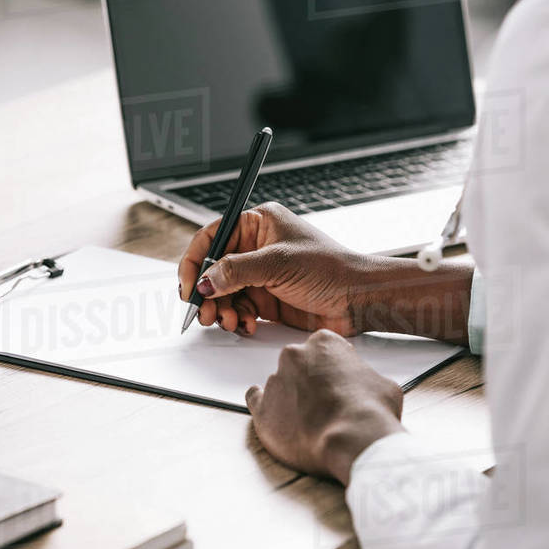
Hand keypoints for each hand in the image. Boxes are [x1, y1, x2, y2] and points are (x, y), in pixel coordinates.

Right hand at [177, 202, 374, 334]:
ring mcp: (260, 275)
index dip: (195, 260)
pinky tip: (247, 325)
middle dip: (206, 292)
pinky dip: (238, 319)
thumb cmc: (331, 268)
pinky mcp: (266, 299)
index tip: (188, 284)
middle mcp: (255, 247)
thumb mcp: (278, 263)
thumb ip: (237, 270)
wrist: (360, 299)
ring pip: (223, 293)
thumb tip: (205, 280)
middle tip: (205, 312)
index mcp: (258, 223)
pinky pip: (239, 309)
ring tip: (229, 321)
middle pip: (213, 269)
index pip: (212, 236)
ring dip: (221, 310)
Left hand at [246, 329, 403, 483]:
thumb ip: (364, 378)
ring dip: (292, 399)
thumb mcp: (382, 384)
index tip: (338, 381)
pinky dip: (267, 407)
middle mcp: (294, 356)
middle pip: (299, 365)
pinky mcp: (262, 408)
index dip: (333, 368)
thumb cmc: (369, 412)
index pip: (324, 349)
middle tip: (326, 403)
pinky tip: (277, 414)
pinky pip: (256, 401)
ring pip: (281, 385)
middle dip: (310, 382)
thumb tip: (365, 388)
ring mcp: (275, 381)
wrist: (351, 440)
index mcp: (323, 343)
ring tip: (311, 421)